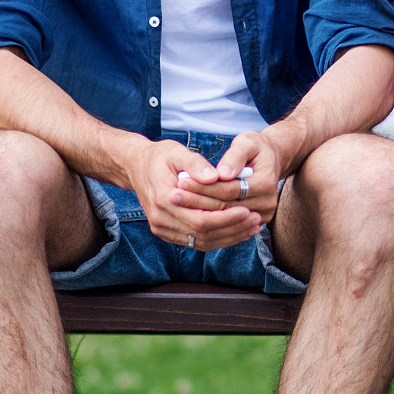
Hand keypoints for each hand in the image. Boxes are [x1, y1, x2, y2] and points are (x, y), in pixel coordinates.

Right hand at [124, 138, 261, 250]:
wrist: (137, 167)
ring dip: (229, 237)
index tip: (248, 210)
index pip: (200, 218)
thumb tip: (215, 176)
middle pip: (203, 233)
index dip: (226, 218)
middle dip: (232, 228)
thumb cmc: (160, 157)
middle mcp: (160, 219)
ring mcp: (162, 229)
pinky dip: (218, 239)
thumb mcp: (176, 152)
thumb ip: (195, 164)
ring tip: (252, 228)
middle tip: (256, 221)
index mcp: (163, 199)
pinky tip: (237, 232)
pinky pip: (195, 242)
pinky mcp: (167, 233)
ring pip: (200, 242)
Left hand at [170, 130, 285, 230]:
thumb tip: (222, 174)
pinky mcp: (255, 223)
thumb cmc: (255, 147)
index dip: (204, 187)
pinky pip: (228, 226)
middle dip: (197, 201)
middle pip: (225, 207)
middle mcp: (267, 204)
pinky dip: (208, 222)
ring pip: (224, 220)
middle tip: (172, 195)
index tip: (181, 181)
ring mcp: (262, 216)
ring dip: (199, 213)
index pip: (228, 190)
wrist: (271, 160)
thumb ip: (235, 157)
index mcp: (266, 183)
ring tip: (177, 204)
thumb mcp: (247, 142)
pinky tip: (188, 214)